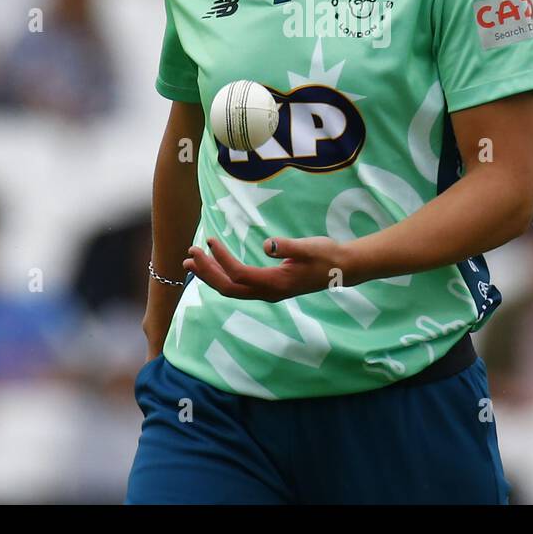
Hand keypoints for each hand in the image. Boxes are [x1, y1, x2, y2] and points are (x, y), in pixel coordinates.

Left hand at [183, 235, 349, 301]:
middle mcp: (268, 292)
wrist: (342, 268)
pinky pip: (238, 287)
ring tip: (191, 262)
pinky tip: (213, 267)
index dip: (221, 259)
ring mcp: (268, 292)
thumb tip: (266, 245)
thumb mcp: (309, 247)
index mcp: (276, 283)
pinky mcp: (269, 288)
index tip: (210, 240)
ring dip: (210, 276)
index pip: (239, 274)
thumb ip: (287, 246)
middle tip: (189, 254)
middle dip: (206, 272)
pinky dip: (221, 277)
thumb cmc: (326, 255)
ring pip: (231, 289)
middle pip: (228, 288)